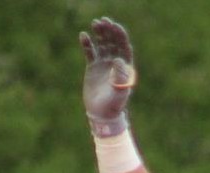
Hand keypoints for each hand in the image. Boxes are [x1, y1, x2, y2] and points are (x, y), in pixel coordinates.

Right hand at [79, 17, 136, 136]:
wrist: (101, 114)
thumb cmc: (113, 105)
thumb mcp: (119, 91)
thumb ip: (120, 76)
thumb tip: (119, 61)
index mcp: (125, 67)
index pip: (124, 47)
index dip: (120, 35)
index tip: (114, 26)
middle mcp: (115, 63)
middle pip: (113, 42)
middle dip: (109, 31)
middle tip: (103, 21)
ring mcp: (104, 64)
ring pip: (102, 45)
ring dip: (99, 34)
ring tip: (95, 23)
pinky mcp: (93, 67)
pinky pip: (90, 52)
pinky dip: (87, 44)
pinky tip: (83, 35)